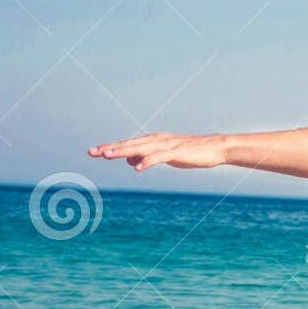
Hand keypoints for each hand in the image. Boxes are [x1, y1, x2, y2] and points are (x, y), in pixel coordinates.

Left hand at [87, 133, 224, 171]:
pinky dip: (148, 161)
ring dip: (123, 151)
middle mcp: (156, 140)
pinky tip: (137, 168)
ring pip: (140, 148)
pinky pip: (159, 157)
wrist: (214, 148)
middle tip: (93, 152)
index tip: (94, 151)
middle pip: (129, 144)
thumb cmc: (190, 151)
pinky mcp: (176, 153)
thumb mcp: (164, 155)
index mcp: (152, 141)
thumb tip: (129, 160)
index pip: (127, 144)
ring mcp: (166, 146)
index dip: (111, 147)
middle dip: (111, 148)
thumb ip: (146, 156)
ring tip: (108, 155)